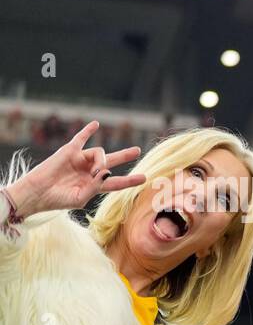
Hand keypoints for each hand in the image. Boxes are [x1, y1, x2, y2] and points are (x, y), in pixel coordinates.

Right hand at [5, 120, 145, 217]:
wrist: (37, 192)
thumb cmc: (58, 200)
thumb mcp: (80, 198)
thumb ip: (95, 187)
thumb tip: (106, 171)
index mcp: (94, 186)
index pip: (116, 182)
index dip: (130, 180)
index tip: (144, 178)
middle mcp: (89, 171)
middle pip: (112, 162)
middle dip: (125, 156)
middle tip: (137, 150)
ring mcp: (80, 160)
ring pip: (100, 153)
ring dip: (101, 161)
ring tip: (94, 171)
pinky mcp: (69, 151)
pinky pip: (81, 138)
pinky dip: (88, 130)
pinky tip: (96, 124)